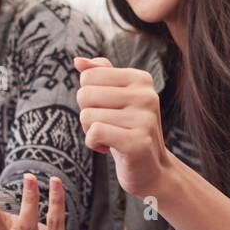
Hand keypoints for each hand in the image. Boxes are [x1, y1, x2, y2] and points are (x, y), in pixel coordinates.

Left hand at [75, 56, 174, 198]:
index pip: (89, 76)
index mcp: (140, 79)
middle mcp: (146, 95)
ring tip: (111, 138)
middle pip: (85, 94)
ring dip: (90, 132)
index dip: (88, 96)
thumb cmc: (128, 130)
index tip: (106, 110)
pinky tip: (109, 148)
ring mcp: (144, 119)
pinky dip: (93, 143)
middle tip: (107, 127)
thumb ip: (99, 75)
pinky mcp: (137, 142)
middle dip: (87, 115)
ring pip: (87, 116)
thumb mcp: (116, 98)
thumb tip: (77, 60)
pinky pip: (95, 132)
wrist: (152, 169)